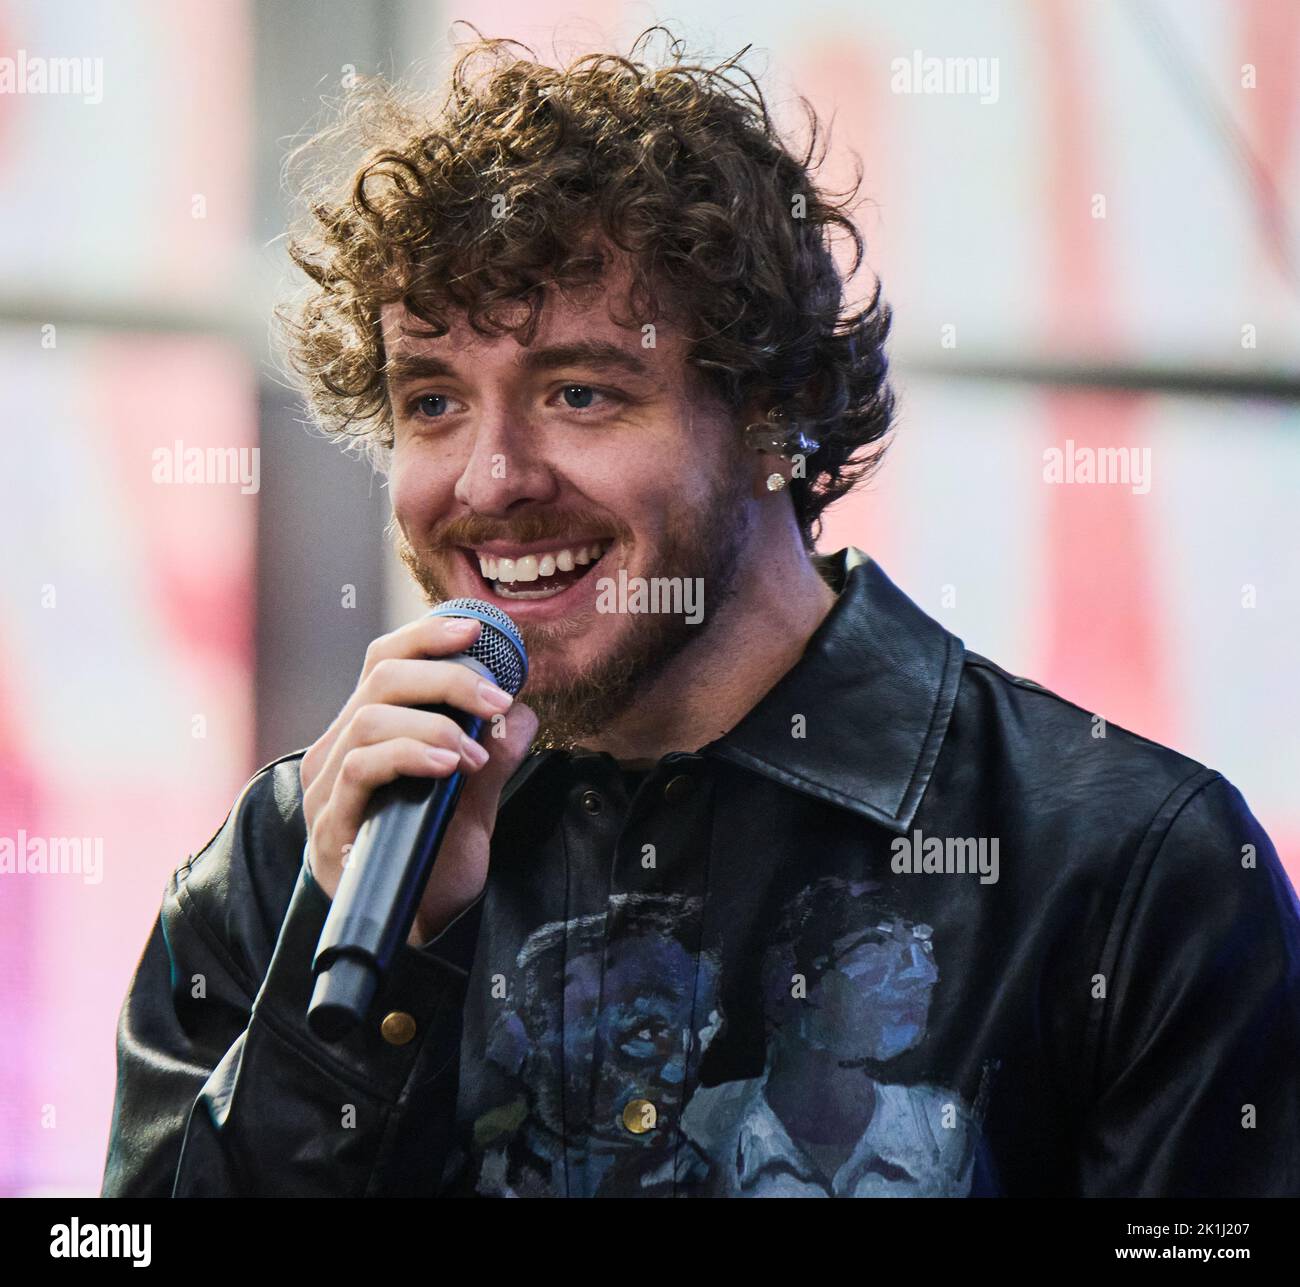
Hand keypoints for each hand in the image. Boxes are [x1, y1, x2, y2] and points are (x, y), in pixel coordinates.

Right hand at [300, 613, 537, 945]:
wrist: (412, 934)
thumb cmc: (434, 862)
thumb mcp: (474, 804)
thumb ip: (493, 759)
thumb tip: (524, 716)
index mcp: (366, 733)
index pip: (383, 662)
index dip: (426, 636)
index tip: (475, 629)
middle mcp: (339, 750)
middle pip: (382, 677)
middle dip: (448, 678)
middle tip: (498, 700)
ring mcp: (329, 787)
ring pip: (370, 716)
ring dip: (435, 721)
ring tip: (475, 750)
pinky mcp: (330, 824)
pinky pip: (362, 768)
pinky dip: (410, 755)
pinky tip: (449, 766)